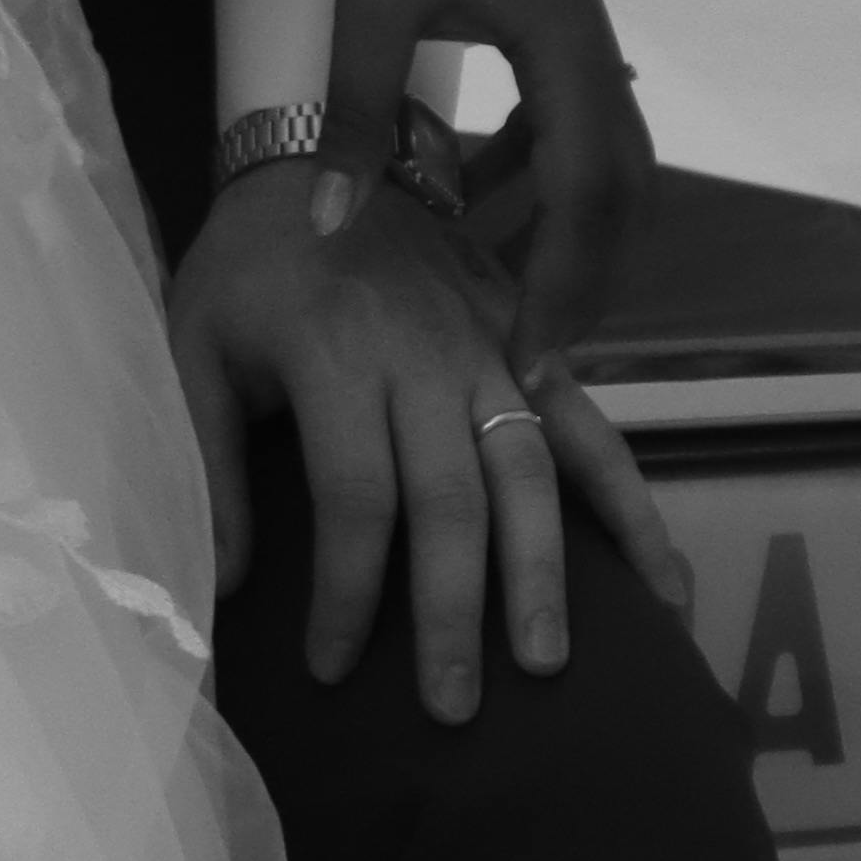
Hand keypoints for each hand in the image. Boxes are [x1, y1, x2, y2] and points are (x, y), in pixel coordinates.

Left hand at [170, 169, 689, 724]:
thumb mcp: (194, 344)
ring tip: (548, 664)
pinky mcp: (530, 343)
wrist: (314, 149)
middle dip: (454, 612)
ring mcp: (489, 346)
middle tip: (453, 711)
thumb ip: (211, 460)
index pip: (356, 497)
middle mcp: (424, 353)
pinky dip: (633, 509)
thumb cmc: (246, 265)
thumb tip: (229, 583)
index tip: (332, 670)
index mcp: (336, 354)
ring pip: (530, 471)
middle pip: (452, 498)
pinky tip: (666, 587)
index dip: (349, 593)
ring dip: (544, 572)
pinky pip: (592, 430)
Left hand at [319, 0, 653, 359]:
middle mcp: (593, 50)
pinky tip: (476, 181)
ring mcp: (578, 29)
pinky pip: (567, 114)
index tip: (532, 362)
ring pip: (600, 157)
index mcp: (568, 55)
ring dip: (565, 226)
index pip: (587, 203)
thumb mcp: (370, 2)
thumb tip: (329, 226)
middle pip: (619, 194)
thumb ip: (353, 115)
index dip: (563, 289)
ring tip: (508, 288)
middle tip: (534, 350)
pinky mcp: (551, 11)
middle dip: (583, 278)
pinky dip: (538, 165)